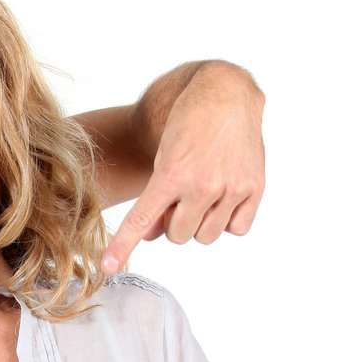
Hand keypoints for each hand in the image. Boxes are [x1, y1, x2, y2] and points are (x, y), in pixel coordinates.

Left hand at [102, 65, 265, 272]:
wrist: (226, 94)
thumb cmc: (188, 125)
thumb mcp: (163, 158)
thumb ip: (156, 199)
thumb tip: (151, 236)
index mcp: (171, 174)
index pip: (141, 220)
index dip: (122, 246)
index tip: (107, 267)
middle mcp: (203, 184)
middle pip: (177, 235)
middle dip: (174, 222)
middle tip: (180, 196)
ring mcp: (231, 188)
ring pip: (205, 236)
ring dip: (200, 223)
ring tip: (202, 194)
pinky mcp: (254, 188)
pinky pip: (236, 229)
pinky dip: (228, 219)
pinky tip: (225, 196)